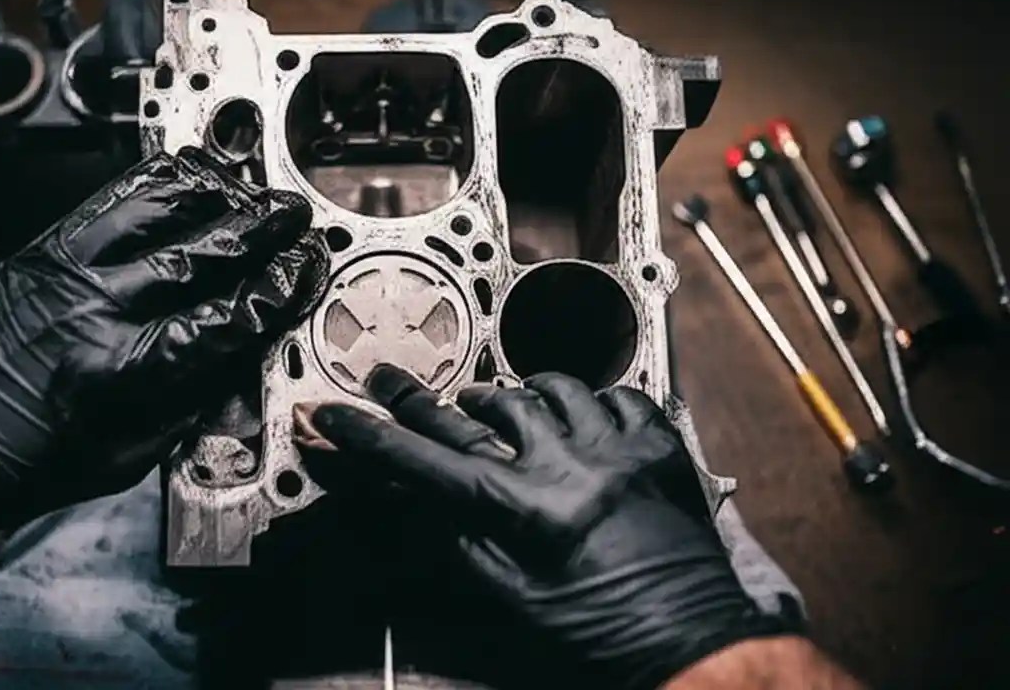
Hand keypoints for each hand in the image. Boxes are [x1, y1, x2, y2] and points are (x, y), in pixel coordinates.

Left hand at [0, 148, 328, 535]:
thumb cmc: (33, 465)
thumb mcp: (133, 453)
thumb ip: (194, 397)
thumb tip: (248, 350)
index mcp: (122, 376)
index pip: (223, 318)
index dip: (275, 289)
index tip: (302, 271)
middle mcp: (91, 314)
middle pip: (196, 253)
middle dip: (256, 229)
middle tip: (291, 214)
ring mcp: (59, 274)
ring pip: (150, 211)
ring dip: (208, 193)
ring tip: (245, 187)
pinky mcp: (37, 256)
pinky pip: (103, 203)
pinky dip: (150, 184)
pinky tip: (181, 177)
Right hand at [301, 365, 796, 689]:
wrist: (690, 641)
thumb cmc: (602, 633)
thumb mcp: (515, 599)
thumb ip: (466, 543)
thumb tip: (428, 498)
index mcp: (524, 513)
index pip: (426, 462)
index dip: (370, 438)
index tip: (333, 416)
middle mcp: (567, 468)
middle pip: (477, 411)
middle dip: (424, 398)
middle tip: (394, 382)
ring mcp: (615, 449)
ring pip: (549, 387)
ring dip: (515, 393)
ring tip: (499, 403)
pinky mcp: (657, 445)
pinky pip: (616, 395)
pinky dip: (591, 399)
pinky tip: (582, 415)